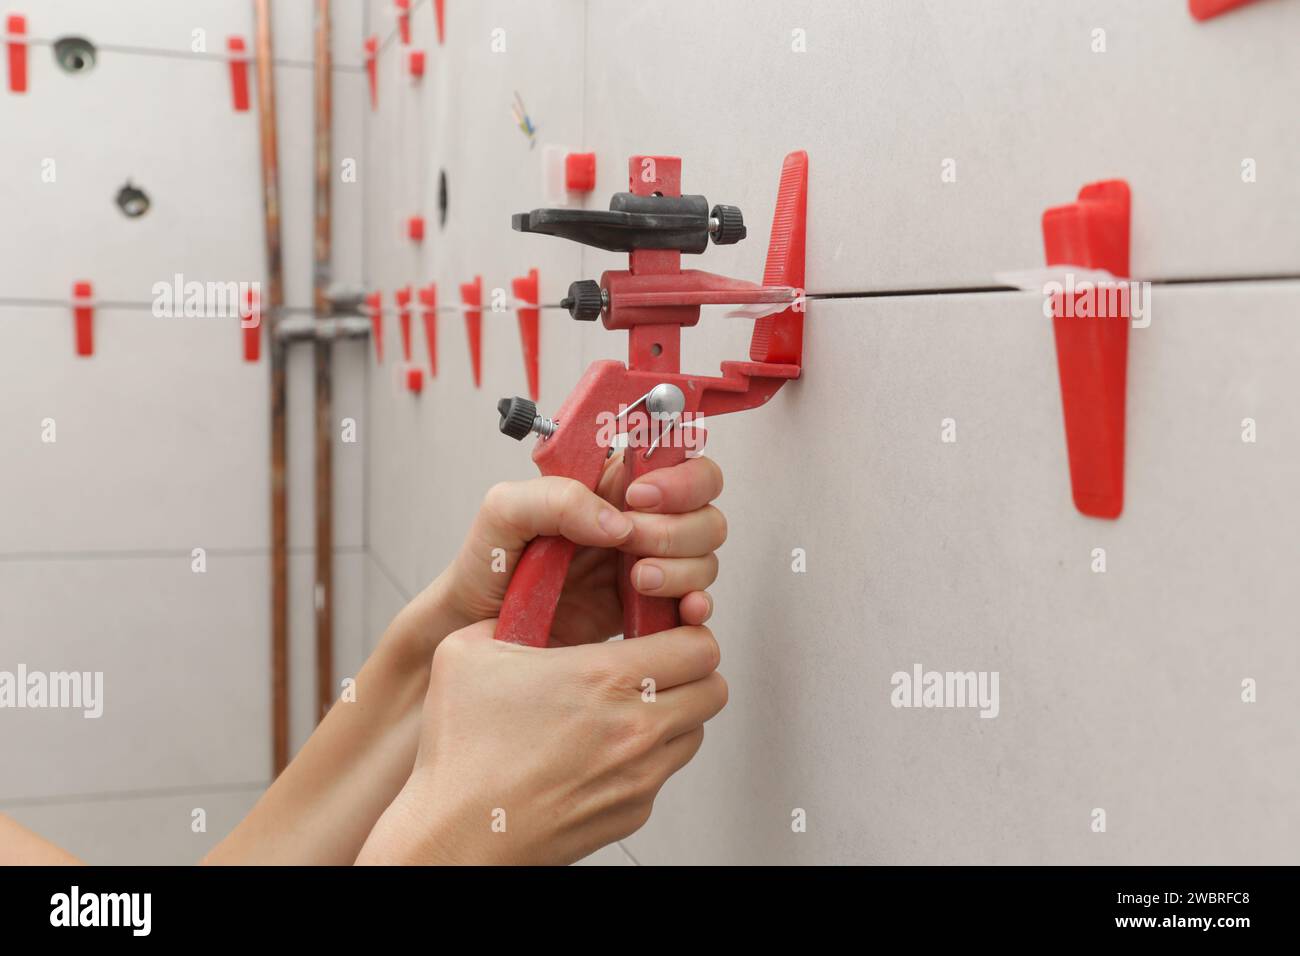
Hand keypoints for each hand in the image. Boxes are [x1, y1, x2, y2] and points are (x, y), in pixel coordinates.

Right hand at [356, 618, 726, 864]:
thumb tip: (528, 597)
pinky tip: (605, 746)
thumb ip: (512, 612)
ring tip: (630, 704)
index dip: (685, 630)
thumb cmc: (460, 751)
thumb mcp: (468, 651)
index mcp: (604, 678)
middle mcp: (635, 728)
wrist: (457, 834)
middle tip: (657, 663)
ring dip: (675, 712)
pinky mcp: (633, 811)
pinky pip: (664, 772)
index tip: (660, 629)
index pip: (698, 645)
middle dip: (691, 670)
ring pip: (695, 731)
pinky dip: (648, 755)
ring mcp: (639, 775)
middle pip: (713, 688)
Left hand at [431, 452, 726, 646]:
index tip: (640, 496)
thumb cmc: (487, 565)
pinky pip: (696, 602)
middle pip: (703, 508)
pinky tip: (681, 611)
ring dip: (682, 567)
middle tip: (631, 542)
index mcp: (609, 485)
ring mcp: (647, 565)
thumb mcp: (504, 511)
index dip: (676, 474)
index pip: (675, 457)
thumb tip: (614, 519)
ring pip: (704, 555)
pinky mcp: (650, 610)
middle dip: (678, 526)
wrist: (475, 629)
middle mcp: (636, 520)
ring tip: (637, 581)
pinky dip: (698, 604)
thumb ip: (556, 498)